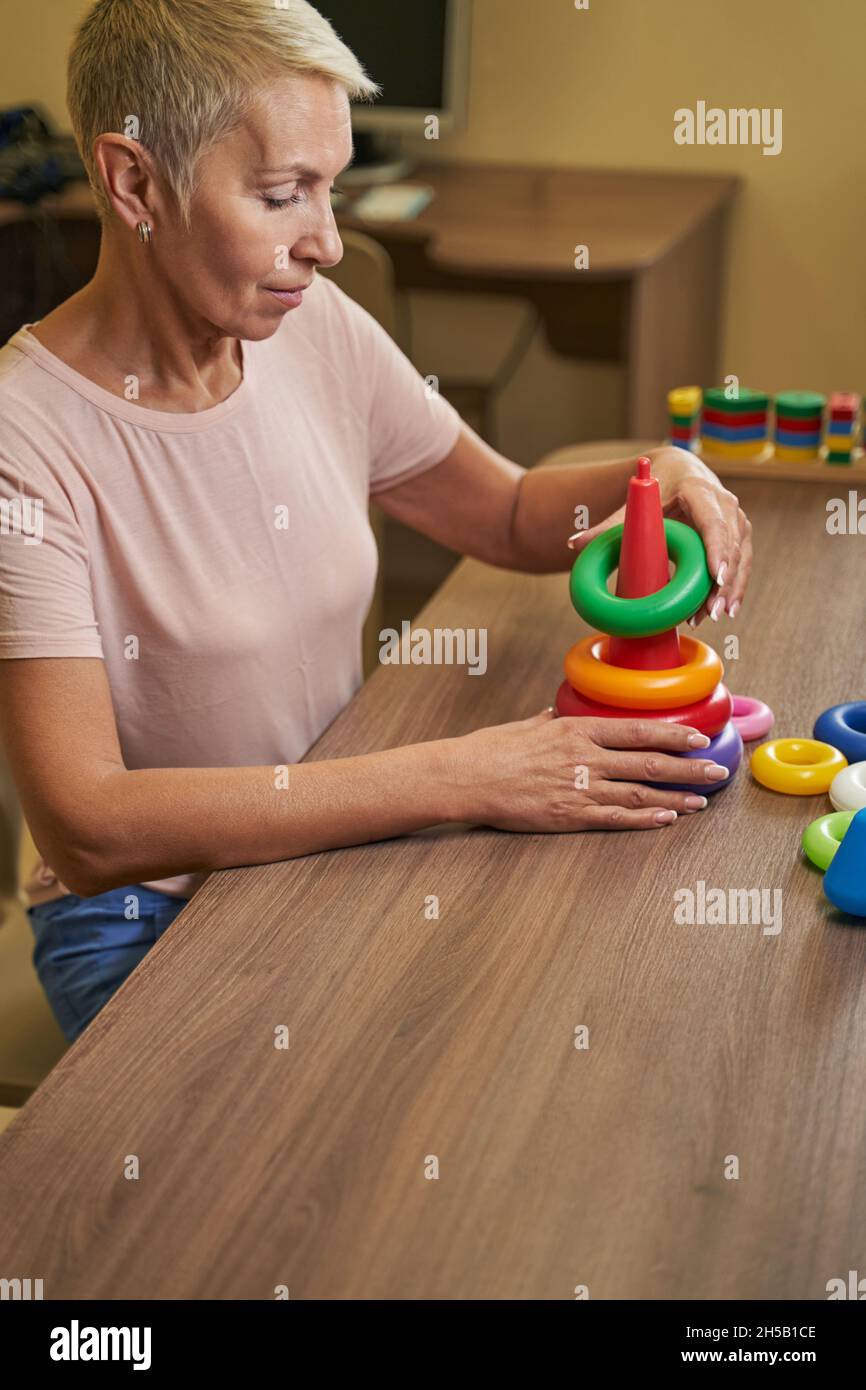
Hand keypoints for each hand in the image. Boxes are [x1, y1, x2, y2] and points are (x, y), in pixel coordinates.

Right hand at [455, 707, 731, 832]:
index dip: (673, 733)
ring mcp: (579, 788)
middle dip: (688, 767)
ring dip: (675, 797)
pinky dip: (644, 820)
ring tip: (701, 801)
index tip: (699, 736)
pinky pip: (615, 818)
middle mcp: (585, 757)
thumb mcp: (525, 726)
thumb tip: (559, 712)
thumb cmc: (490, 749)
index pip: (638, 729)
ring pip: (639, 793)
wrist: (465, 777)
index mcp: (577, 730)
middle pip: (649, 762)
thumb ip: (550, 721)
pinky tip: (667, 820)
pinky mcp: (568, 815)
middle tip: (717, 771)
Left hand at [568, 446, 752, 624]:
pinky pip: (743, 563)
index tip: (715, 575)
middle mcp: (725, 502)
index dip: (717, 548)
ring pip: (740, 557)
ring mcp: (737, 519)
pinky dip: (736, 587)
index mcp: (699, 490)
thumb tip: (573, 544)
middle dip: (723, 581)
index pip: (713, 522)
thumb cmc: (658, 487)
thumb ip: (608, 525)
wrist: (684, 471)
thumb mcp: (636, 501)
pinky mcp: (741, 534)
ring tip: (713, 616)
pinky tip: (727, 610)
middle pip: (730, 545)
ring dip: (730, 589)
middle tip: (709, 611)